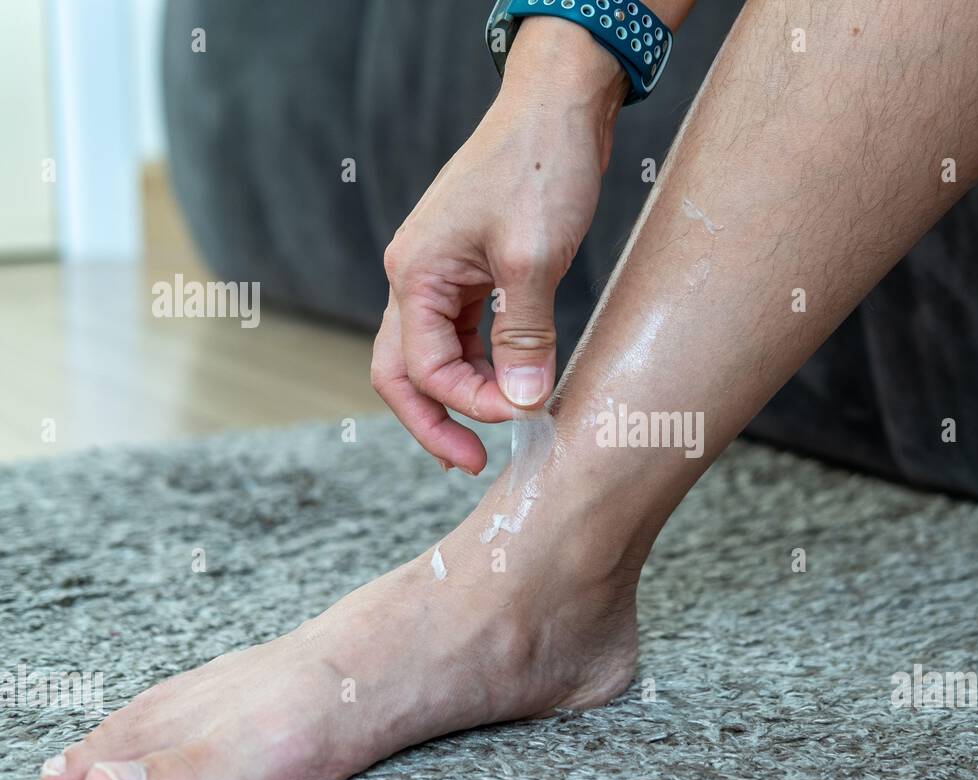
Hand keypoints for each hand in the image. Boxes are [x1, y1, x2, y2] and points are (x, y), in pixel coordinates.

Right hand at [373, 18, 625, 473]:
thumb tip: (525, 402)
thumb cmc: (540, 168)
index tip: (524, 414)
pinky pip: (464, 331)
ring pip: (435, 353)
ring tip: (503, 429)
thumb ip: (524, 336)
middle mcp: (416, 276)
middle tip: (473, 463)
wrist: (559, 104)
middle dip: (436, 420)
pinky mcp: (472, 268)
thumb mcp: (534, 260)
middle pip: (405, 370)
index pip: (422, 368)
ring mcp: (442, 272)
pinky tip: (514, 383)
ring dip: (464, 394)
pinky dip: (484, 362)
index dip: (470, 402)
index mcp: (415, 275)